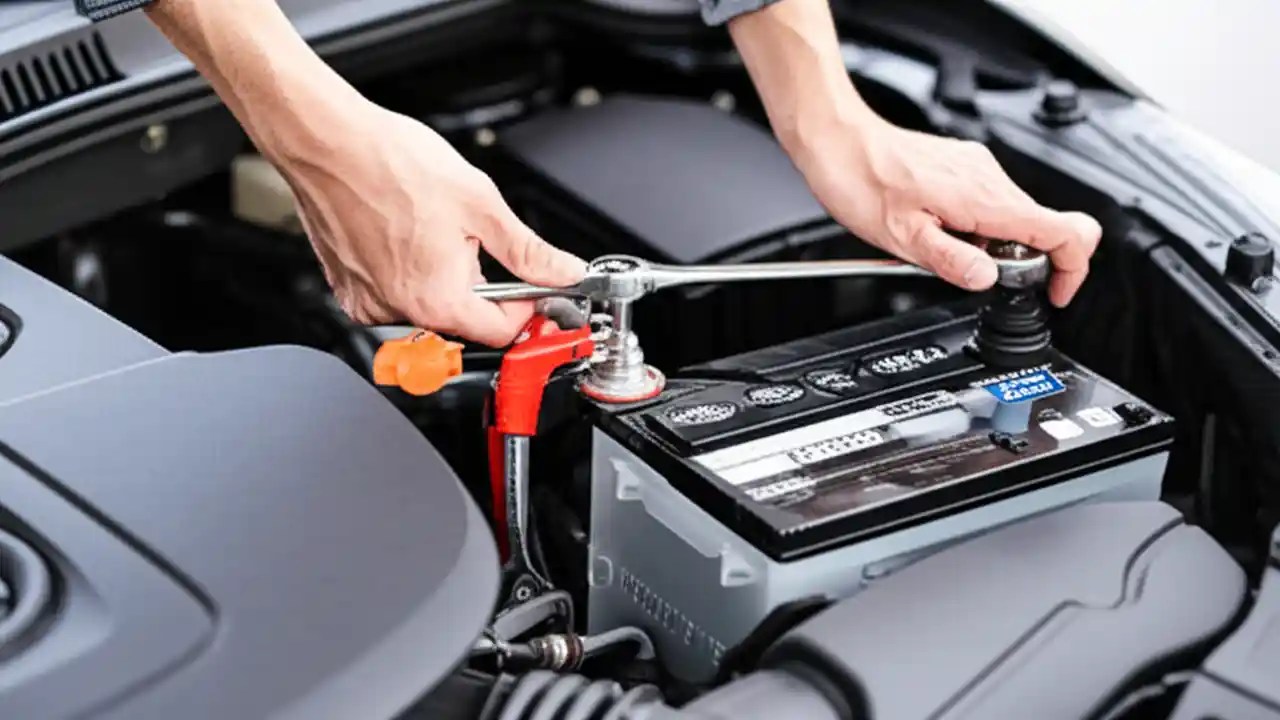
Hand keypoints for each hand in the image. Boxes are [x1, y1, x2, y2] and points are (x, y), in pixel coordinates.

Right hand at [278, 104, 585, 345]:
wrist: (327, 142)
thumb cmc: (390, 164)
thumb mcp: (480, 204)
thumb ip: (528, 250)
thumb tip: (563, 271)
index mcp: (437, 299)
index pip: (501, 331)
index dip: (525, 307)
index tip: (532, 286)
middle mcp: (398, 311)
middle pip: (463, 319)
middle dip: (480, 284)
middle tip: (471, 238)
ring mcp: (368, 302)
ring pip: (427, 304)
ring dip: (441, 276)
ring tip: (428, 227)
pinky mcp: (348, 289)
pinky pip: (392, 293)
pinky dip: (406, 271)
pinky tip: (402, 233)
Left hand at [793, 118, 1100, 306]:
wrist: (838, 140)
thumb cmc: (861, 180)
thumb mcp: (903, 238)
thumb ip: (953, 262)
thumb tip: (987, 280)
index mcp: (985, 198)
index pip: (1065, 231)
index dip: (1072, 269)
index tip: (1055, 292)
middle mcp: (989, 178)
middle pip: (1043, 229)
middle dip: (1020, 263)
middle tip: (973, 273)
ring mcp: (979, 170)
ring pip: (1014, 219)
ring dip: (992, 247)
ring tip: (942, 248)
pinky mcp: (963, 168)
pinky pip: (989, 205)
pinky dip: (976, 229)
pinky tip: (938, 230)